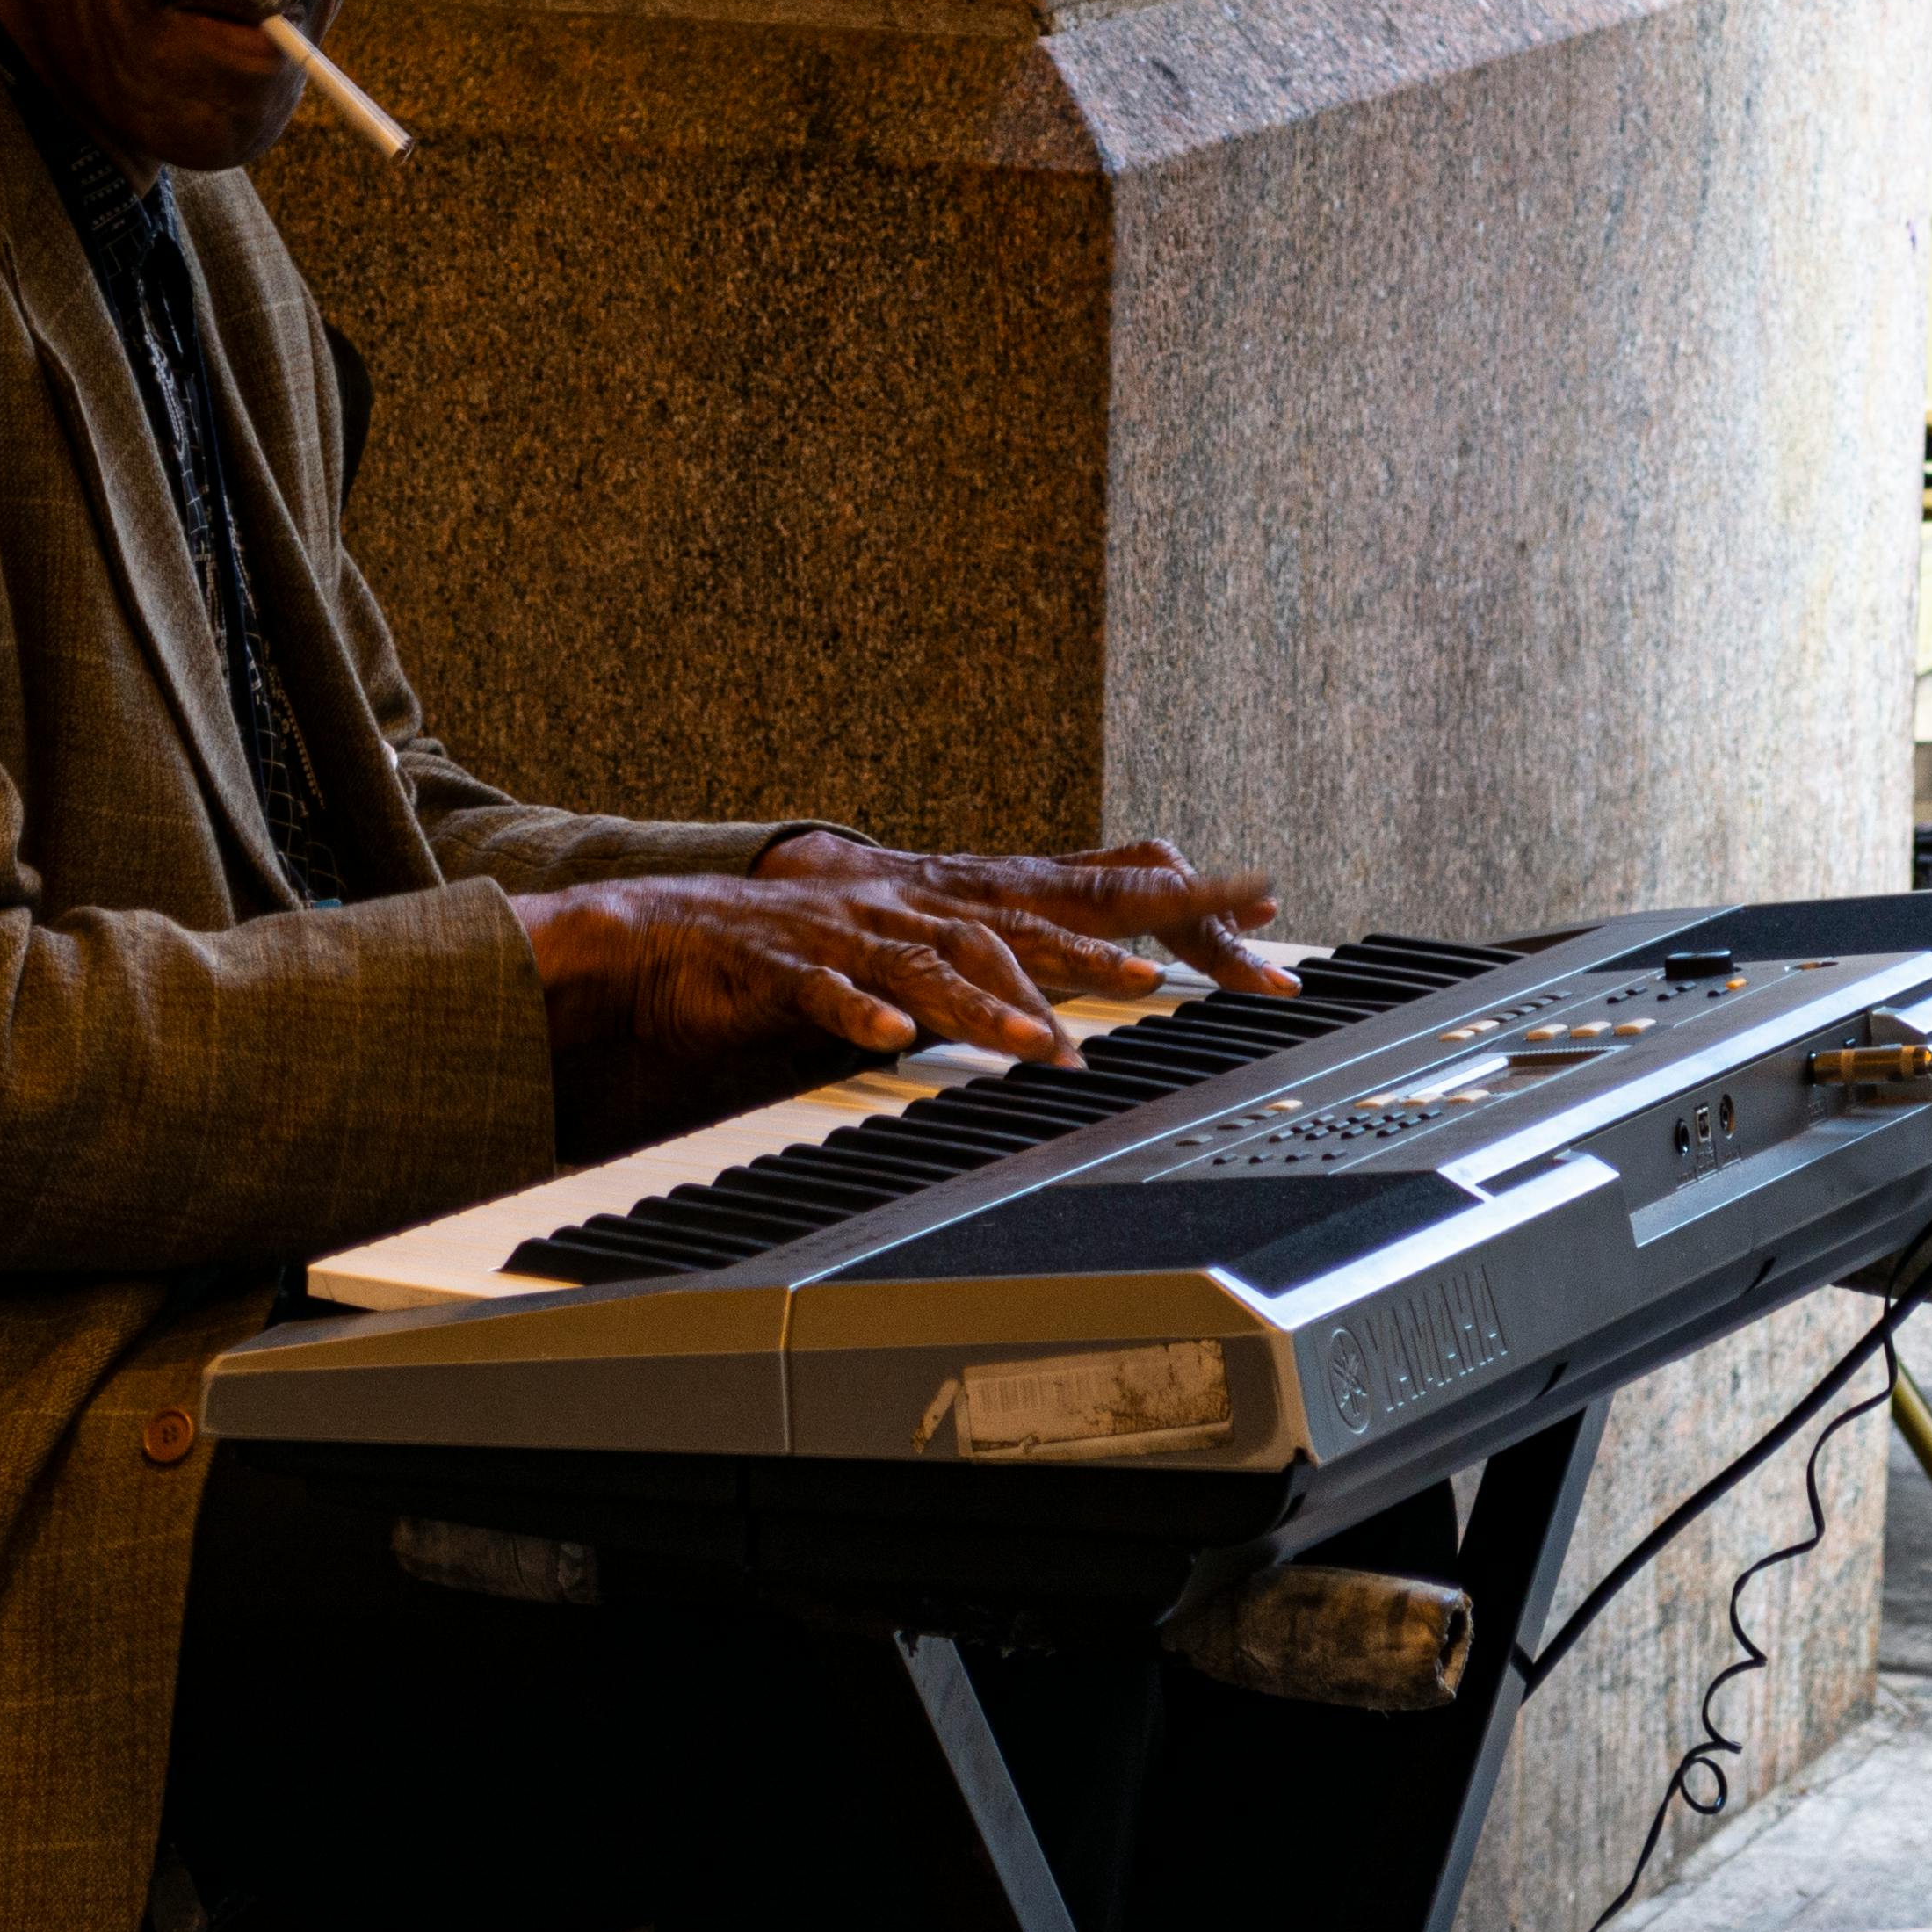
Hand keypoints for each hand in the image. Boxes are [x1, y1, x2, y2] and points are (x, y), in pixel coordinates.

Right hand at [509, 837, 1286, 1071]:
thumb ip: (1015, 947)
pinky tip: (892, 1037)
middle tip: (1157, 984)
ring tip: (1042, 1043)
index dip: (1170, 897)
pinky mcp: (781, 966)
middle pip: (1022, 920)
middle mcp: (915, 901)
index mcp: (960, 898)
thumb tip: (1115, 960)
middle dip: (1097, 949)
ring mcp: (849, 930)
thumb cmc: (817, 942)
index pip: (1086, 887)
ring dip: (989, 1003)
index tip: (1256, 903)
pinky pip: (824, 989)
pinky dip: (859, 1011)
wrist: (675, 930)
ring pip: (931, 960)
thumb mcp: (931, 941)